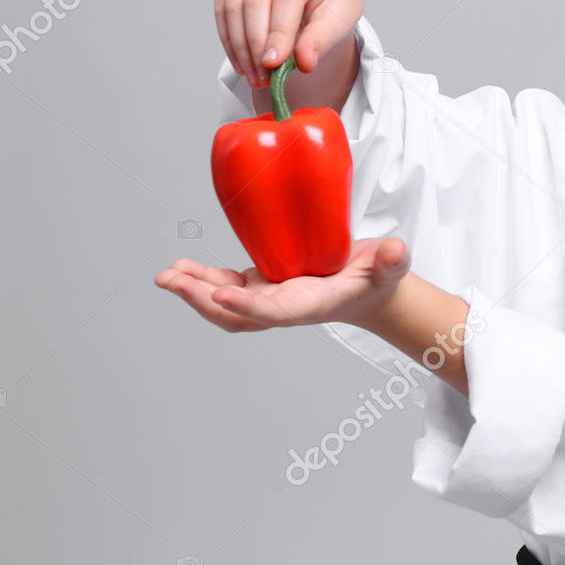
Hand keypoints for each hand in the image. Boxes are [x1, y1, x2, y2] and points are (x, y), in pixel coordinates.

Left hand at [154, 237, 411, 331]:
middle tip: (174, 281)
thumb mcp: (389, 267)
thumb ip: (392, 261)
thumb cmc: (377, 278)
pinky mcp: (262, 283)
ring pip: (224, 303)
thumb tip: (396, 251)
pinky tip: (182, 269)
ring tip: (168, 276)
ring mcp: (269, 296)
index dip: (249, 305)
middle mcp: (283, 305)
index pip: (275, 311)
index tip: (223, 293)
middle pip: (236, 314)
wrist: (370, 289)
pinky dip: (202, 280)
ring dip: (194, 291)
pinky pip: (226, 287)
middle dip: (202, 300)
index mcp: (310, 305)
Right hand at [215, 0, 361, 86]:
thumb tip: (304, 62)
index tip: (274, 64)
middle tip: (263, 77)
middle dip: (257, 45)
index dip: (279, 33)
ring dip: (241, 47)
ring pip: (234, 6)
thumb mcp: (342, 19)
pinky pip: (222, 7)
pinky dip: (230, 39)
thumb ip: (323, 39)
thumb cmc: (332, 1)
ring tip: (254, 75)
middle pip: (256, 0)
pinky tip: (242, 62)